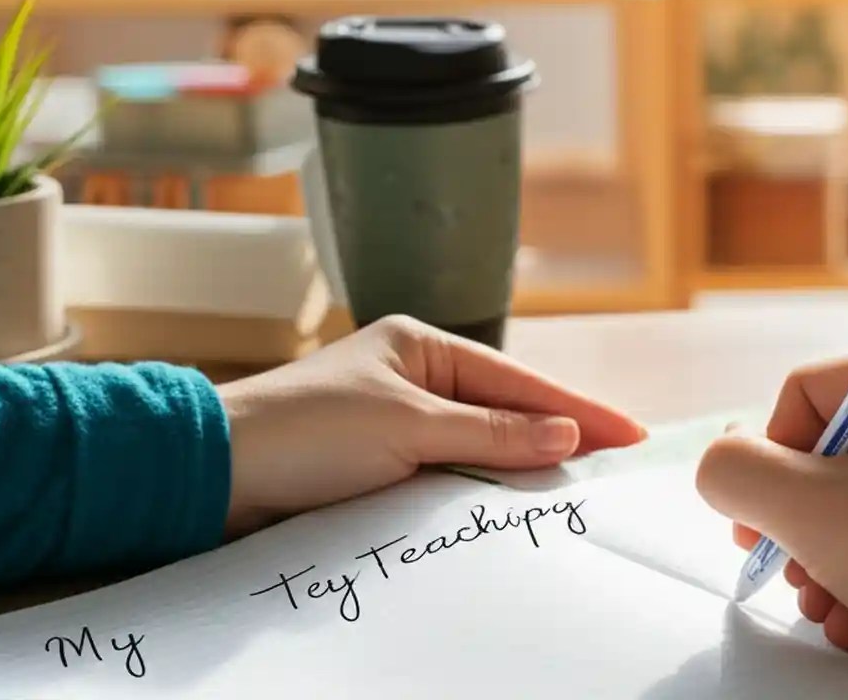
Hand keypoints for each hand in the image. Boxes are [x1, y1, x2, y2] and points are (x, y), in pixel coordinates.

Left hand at [219, 315, 646, 536]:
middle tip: (617, 464)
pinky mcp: (380, 463)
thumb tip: (565, 434)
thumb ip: (491, 434)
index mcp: (422, 346)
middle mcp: (415, 378)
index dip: (576, 408)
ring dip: (519, 466)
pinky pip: (448, 473)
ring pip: (479, 446)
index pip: (517, 380)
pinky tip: (510, 501)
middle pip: (505, 410)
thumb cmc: (306, 429)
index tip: (629, 432)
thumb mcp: (408, 427)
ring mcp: (398, 421)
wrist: (218, 472)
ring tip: (578, 485)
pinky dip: (481, 487)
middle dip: (557, 436)